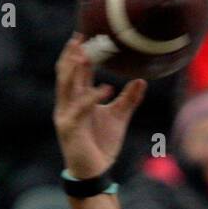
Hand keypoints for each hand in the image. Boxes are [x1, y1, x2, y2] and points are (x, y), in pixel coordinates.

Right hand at [54, 33, 146, 179]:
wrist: (94, 172)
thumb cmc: (102, 145)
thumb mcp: (119, 118)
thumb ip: (129, 99)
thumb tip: (141, 80)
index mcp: (76, 99)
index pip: (75, 72)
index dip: (78, 54)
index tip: (83, 35)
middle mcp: (67, 104)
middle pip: (65, 74)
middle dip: (71, 56)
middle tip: (79, 37)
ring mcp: (66, 115)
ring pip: (67, 87)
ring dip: (75, 70)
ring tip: (85, 54)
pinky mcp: (70, 128)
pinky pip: (81, 108)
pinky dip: (93, 97)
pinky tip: (107, 88)